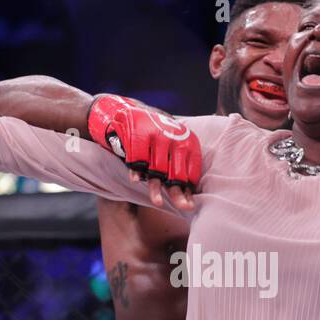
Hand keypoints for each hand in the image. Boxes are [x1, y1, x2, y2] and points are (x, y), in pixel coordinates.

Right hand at [87, 94, 201, 209]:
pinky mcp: (138, 132)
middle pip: (176, 171)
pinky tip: (135, 181)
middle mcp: (175, 136)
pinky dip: (135, 170)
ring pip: (157, 168)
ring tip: (158, 203)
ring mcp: (156, 134)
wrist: (128, 112)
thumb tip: (185, 199)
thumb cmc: (152, 138)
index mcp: (187, 141)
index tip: (189, 204)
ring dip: (156, 187)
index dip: (189, 188)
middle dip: (178, 192)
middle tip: (182, 207)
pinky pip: (137, 157)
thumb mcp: (168, 150)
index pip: (191, 169)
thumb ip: (175, 170)